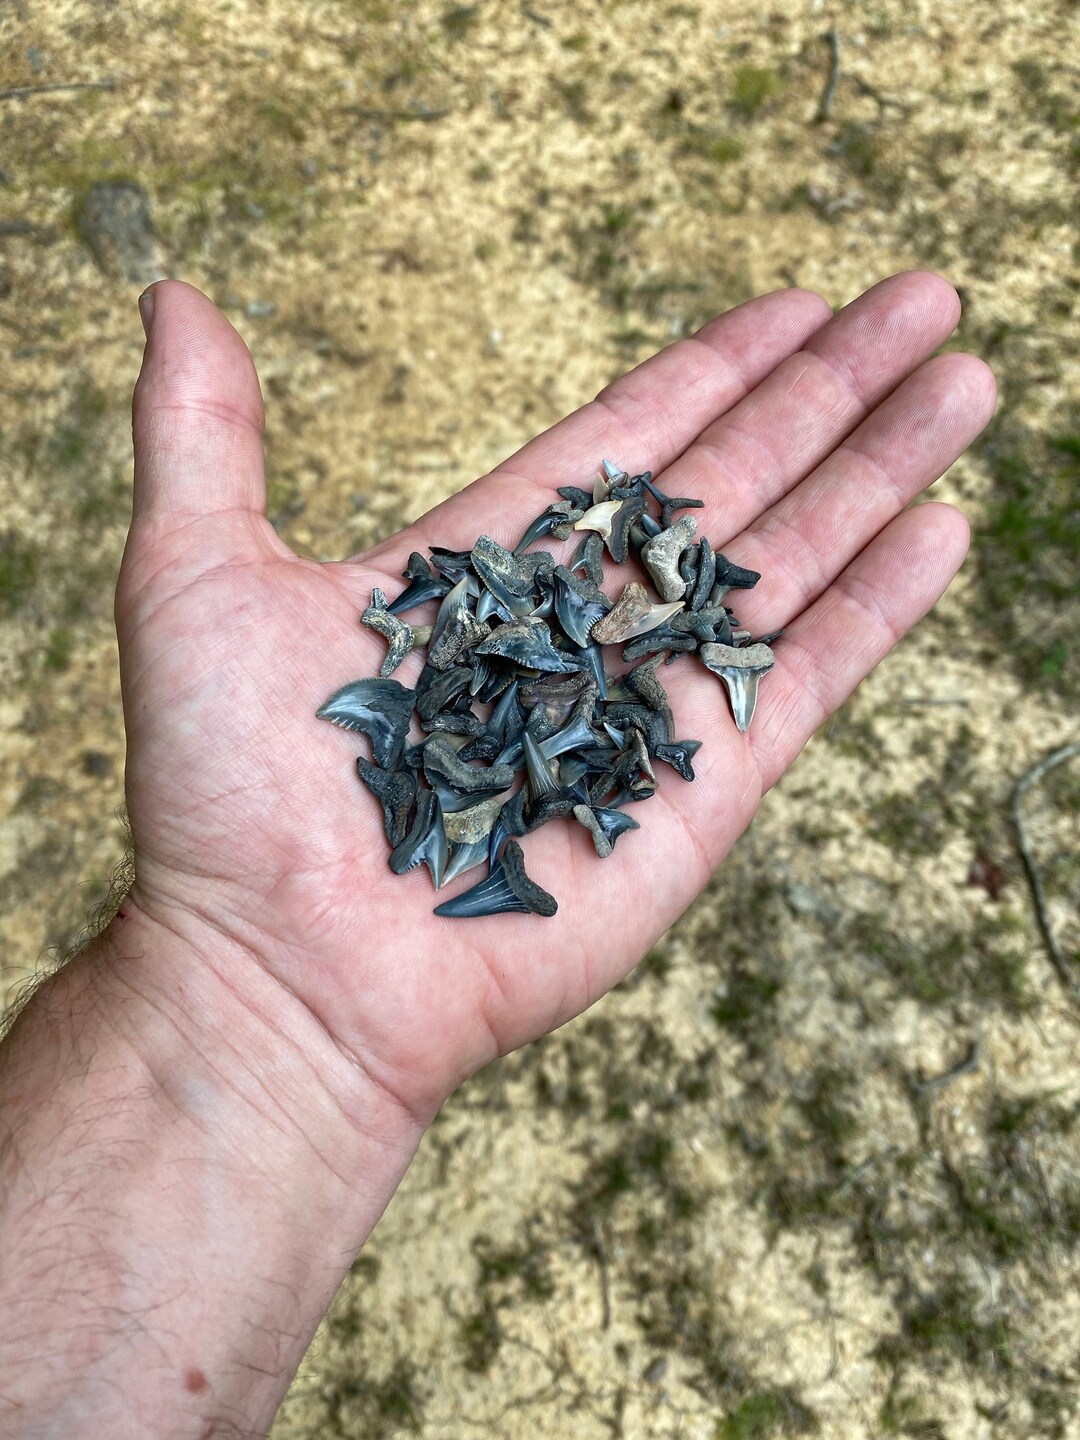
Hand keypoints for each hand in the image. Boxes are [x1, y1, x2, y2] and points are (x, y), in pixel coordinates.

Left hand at [121, 273, 994, 1125]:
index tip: (794, 304)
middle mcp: (580, 631)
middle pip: (733, 484)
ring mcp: (647, 712)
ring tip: (965, 380)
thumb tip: (177, 298)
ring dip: (879, 470)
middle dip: (831, 392)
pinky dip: (874, 605)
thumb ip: (202, 434)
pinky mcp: (697, 797)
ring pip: (785, 565)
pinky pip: (802, 681)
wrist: (286, 976)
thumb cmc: (228, 794)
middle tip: (925, 304)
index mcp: (487, 570)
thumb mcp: (192, 579)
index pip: (625, 446)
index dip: (712, 372)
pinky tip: (941, 528)